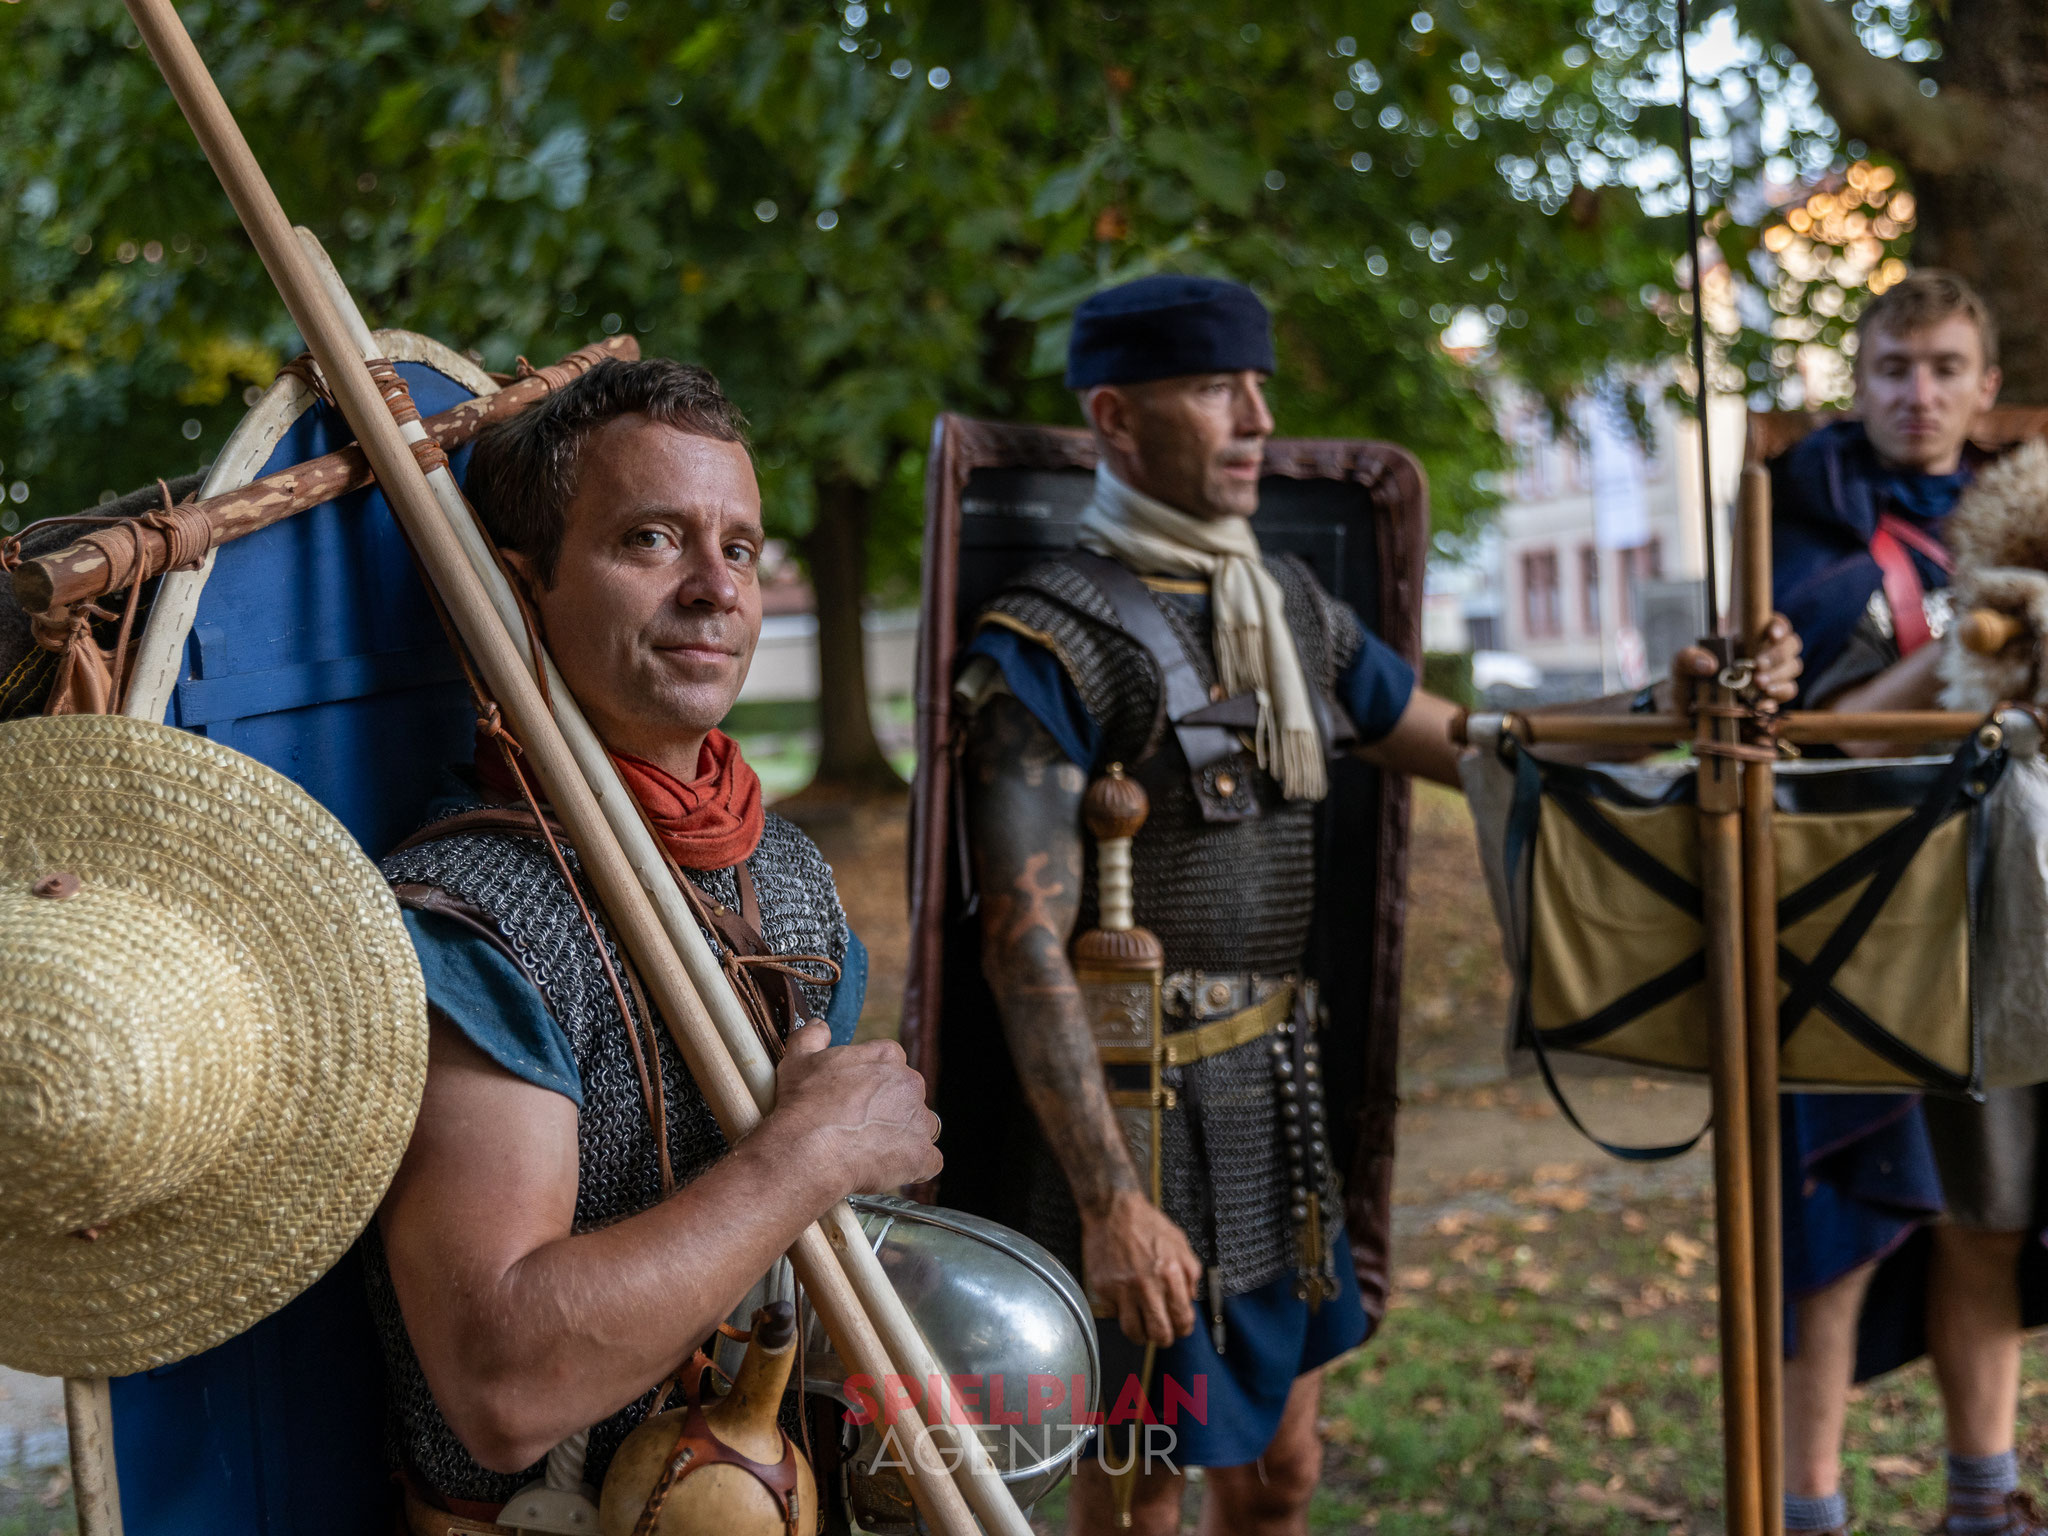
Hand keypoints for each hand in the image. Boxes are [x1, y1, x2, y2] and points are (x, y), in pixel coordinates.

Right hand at [767, 1023, 941, 1196]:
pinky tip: (887, 1167)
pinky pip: (927, 1161)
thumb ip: (812, 1036)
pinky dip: (912, 1165)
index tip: (854, 1097)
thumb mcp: (798, 1059)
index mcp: (887, 1057)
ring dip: (903, 1136)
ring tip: (872, 1149)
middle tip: (859, 1124)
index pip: (890, 1062)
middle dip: (889, 1108)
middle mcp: (910, 1084)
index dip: (872, 1082)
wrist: (808, 1149)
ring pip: (919, 1126)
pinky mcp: (921, 1154)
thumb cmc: (803, 1104)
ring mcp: (919, 1120)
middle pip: (907, 1094)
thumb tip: (820, 1026)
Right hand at [1081, 1189, 1202, 1346]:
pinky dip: (1121, 1314)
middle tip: (1164, 1333)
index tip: (1181, 1327)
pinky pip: (1114, 1314)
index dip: (1184, 1328)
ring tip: (1145, 1328)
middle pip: (1159, 1332)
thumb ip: (1190, 1272)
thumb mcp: (1179, 1242)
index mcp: (1168, 1273)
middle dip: (1165, 1338)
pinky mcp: (1103, 1289)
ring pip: (1133, 1332)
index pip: (1182, 1317)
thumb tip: (1190, 1299)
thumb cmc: (1146, 1223)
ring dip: (1142, 1335)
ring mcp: (1121, 1288)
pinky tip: (1126, 1303)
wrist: (1112, 1209)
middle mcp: (1145, 1284)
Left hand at [1666, 613, 1803, 706]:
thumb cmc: (1688, 679)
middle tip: (1758, 666)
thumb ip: (1687, 658)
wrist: (1687, 710)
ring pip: (1793, 670)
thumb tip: (1709, 664)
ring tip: (1760, 686)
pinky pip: (1786, 695)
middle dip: (1778, 656)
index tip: (1771, 634)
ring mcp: (1771, 675)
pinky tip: (1764, 703)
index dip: (1779, 626)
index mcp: (1747, 637)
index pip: (1775, 623)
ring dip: (1781, 677)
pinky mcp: (1770, 697)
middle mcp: (1764, 653)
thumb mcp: (1680, 665)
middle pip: (1791, 647)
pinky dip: (1778, 697)